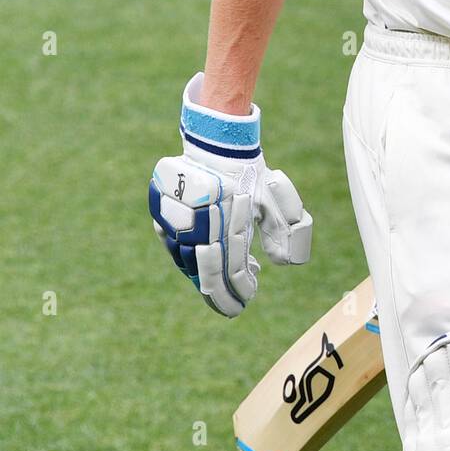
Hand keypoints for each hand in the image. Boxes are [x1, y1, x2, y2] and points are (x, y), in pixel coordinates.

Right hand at [148, 74, 312, 316]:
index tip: (246, 301)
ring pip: (188, 264)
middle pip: (207, 275)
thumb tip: (285, 264)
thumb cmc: (248, 172)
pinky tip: (202, 265)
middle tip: (232, 306)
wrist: (215, 143)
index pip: (232, 271)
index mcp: (228, 225)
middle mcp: (198, 228)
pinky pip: (175, 248)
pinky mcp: (163, 217)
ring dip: (205, 279)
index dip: (239, 291)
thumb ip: (282, 231)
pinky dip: (189, 261)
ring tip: (222, 285)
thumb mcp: (273, 199)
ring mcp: (176, 223)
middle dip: (221, 295)